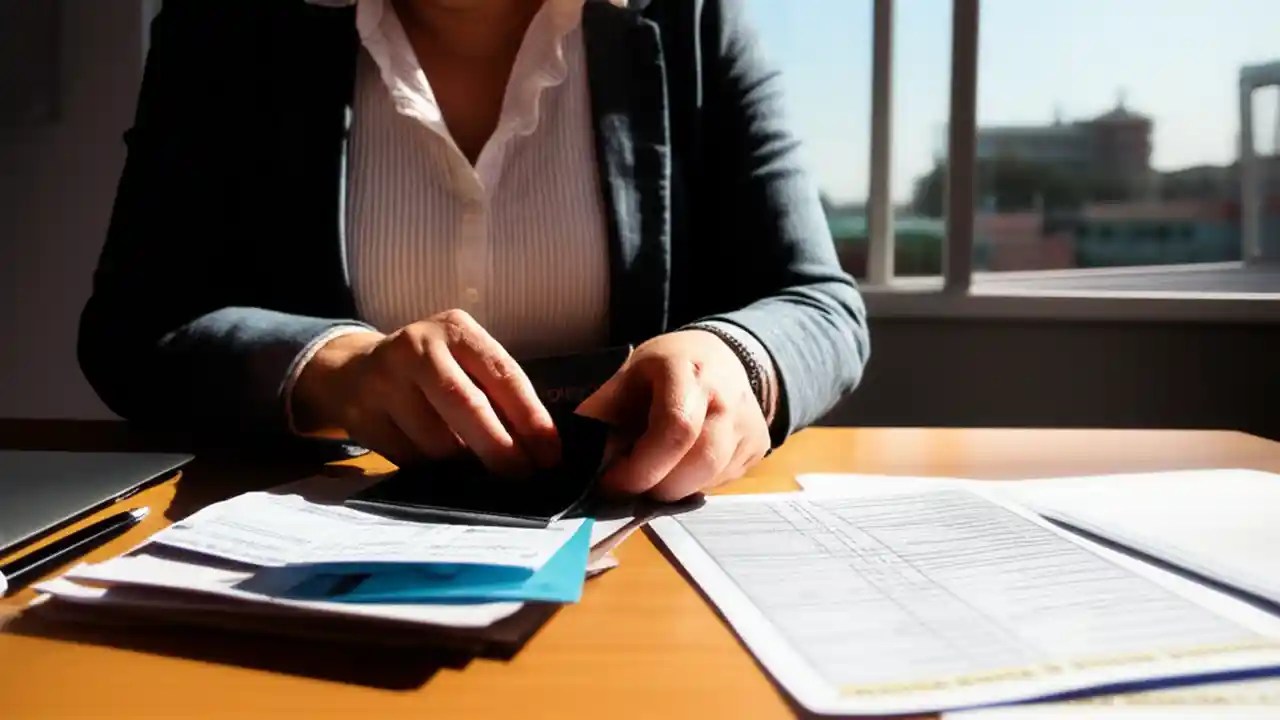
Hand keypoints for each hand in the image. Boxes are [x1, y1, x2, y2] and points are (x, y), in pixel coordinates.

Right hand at [292, 309, 558, 473]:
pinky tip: (441, 473)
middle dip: (500, 447)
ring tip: (481, 476)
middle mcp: (419, 347)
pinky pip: (407, 457)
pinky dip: (431, 471)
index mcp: (457, 330)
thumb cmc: (430, 370)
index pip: (504, 374)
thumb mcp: (463, 362)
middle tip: (521, 476)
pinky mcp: (363, 415)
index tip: (549, 454)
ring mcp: (385, 380)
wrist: (354, 369)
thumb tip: (535, 448)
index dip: (530, 417)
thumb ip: (495, 393)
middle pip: (466, 403)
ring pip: (435, 439)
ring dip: (464, 465)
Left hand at [577, 330, 770, 500]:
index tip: (611, 481)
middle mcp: (727, 400)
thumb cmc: (669, 365)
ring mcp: (748, 426)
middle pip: (699, 463)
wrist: (724, 357)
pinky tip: (678, 468)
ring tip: (652, 476)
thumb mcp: (629, 374)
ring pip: (711, 480)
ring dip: (673, 490)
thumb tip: (574, 455)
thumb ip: (603, 411)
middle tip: (629, 486)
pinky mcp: (757, 448)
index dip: (641, 466)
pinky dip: (693, 485)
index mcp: (688, 372)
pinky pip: (722, 482)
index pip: (675, 428)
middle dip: (657, 486)